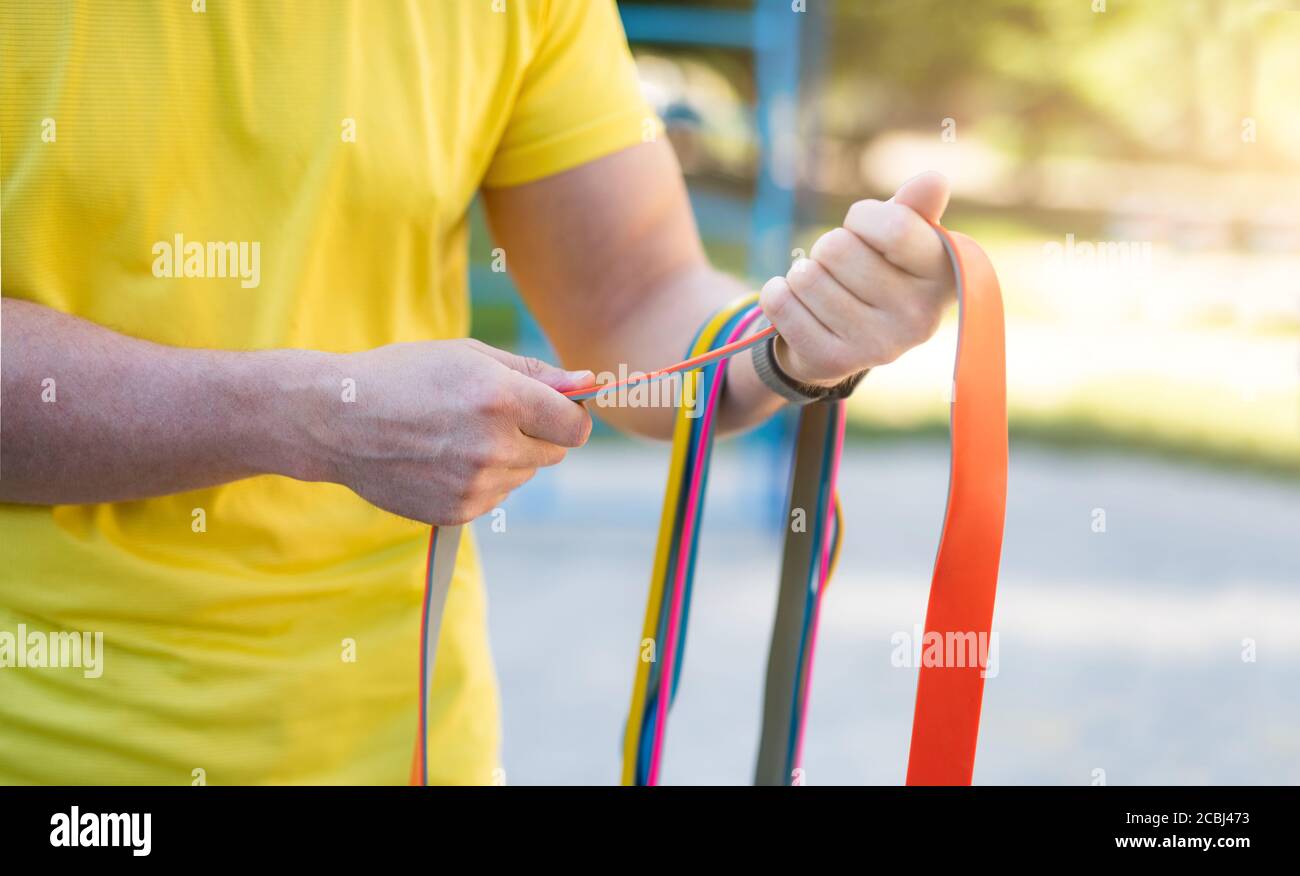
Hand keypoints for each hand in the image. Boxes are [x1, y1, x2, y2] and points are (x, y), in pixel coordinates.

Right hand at [294, 339, 593, 524]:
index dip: (571, 415)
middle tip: (493, 414)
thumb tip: (588, 383)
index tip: (556, 408)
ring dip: (508, 456)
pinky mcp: (458, 512)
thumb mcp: (469, 356)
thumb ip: (534, 373)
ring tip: (458, 434)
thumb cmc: (404, 376)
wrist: (337, 420)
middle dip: (538, 433)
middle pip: (555, 453)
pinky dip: (483, 480)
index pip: (575, 426)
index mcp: (501, 398)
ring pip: (525, 474)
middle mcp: (493, 446)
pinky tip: (444, 458)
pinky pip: (496, 496)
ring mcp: (475, 485)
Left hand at [758, 171, 956, 385]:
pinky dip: (776, 293)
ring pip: (806, 276)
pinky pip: (781, 304)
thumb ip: (914, 207)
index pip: (893, 227)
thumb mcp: (901, 236)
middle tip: (841, 268)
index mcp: (944, 278)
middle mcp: (919, 318)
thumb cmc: (878, 271)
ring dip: (803, 272)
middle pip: (838, 248)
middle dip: (828, 247)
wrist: (845, 338)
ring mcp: (877, 346)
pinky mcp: (834, 362)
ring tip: (823, 288)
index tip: (865, 228)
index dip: (864, 217)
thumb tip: (934, 180)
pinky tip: (796, 302)